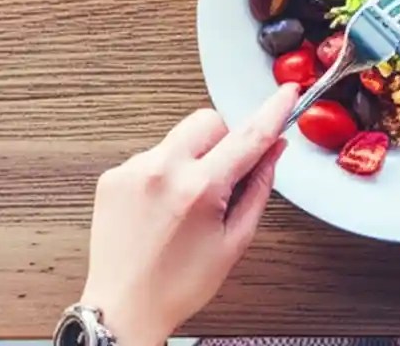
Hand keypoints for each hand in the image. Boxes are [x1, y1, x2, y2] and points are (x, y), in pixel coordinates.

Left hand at [81, 85, 296, 345]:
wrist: (124, 306)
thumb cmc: (178, 285)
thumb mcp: (234, 242)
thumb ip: (257, 189)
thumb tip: (273, 152)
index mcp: (198, 188)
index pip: (247, 136)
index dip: (272, 111)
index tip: (287, 92)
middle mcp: (162, 170)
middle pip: (208, 120)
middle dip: (224, 139)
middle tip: (226, 175)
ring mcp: (133, 170)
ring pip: (179, 138)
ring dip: (192, 158)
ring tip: (187, 204)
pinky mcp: (113, 176)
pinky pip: (152, 156)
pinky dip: (165, 172)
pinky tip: (162, 208)